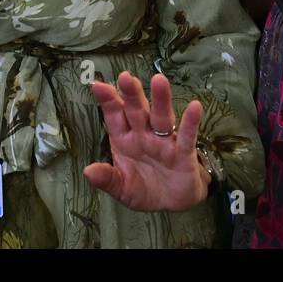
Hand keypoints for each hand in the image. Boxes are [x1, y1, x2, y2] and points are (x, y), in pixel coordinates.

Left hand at [84, 70, 208, 211]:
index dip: (108, 101)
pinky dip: (190, 123)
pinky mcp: (184, 153)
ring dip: (160, 99)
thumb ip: (107, 179)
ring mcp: (164, 142)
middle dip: (131, 94)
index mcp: (125, 140)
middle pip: (137, 111)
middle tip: (125, 77)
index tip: (98, 86)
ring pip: (161, 117)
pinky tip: (195, 107)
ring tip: (159, 80)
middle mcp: (143, 135)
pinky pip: (187, 137)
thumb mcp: (122, 189)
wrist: (172, 204)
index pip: (115, 117)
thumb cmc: (144, 189)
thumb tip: (87, 171)